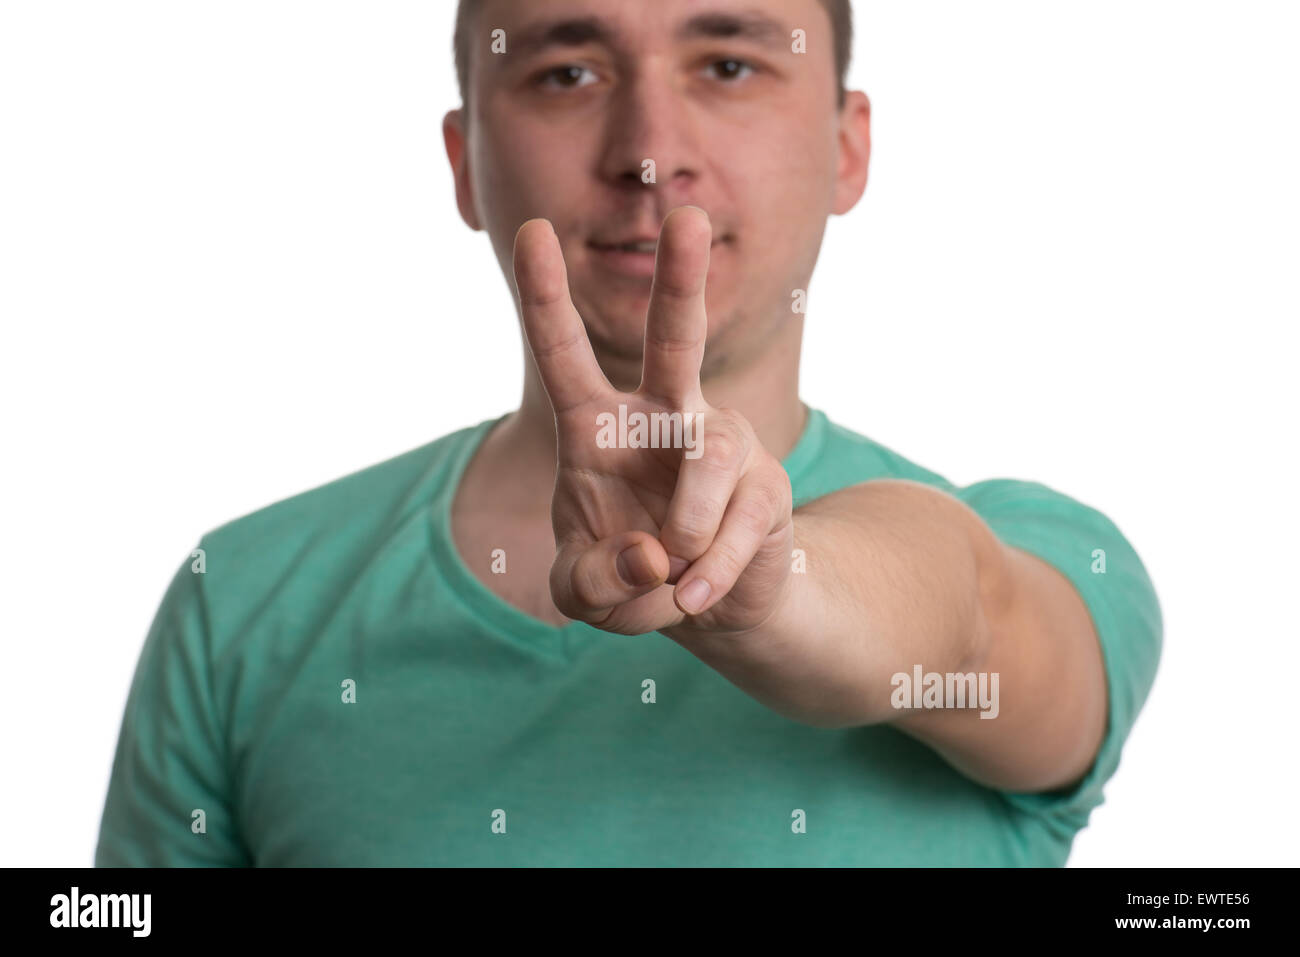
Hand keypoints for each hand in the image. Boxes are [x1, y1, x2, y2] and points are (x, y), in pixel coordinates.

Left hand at [512, 206, 793, 639]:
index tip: (530, 229)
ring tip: (670, 578)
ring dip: (682, 537)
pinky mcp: (766, 489)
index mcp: (598, 426)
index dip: (546, 295)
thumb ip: (589, 582)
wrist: (706, 607)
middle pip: (678, 338)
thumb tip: (653, 555)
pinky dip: (706, 579)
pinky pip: (736, 530)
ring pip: (708, 465)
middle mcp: (664, 417)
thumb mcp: (582, 593)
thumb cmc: (629, 577)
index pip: (564, 355)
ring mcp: (721, 446)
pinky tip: (693, 598)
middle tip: (690, 215)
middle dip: (682, 279)